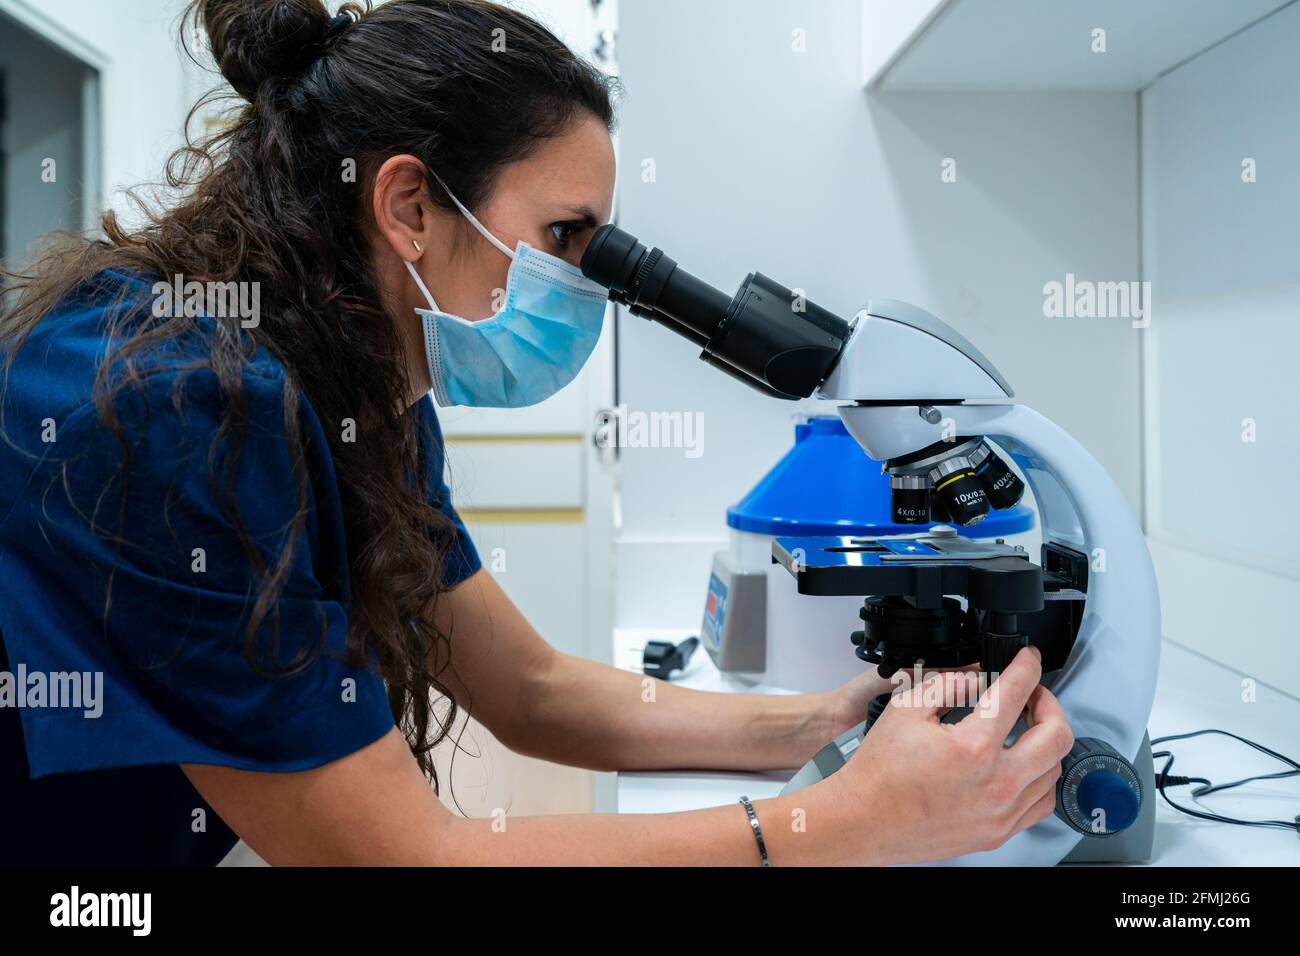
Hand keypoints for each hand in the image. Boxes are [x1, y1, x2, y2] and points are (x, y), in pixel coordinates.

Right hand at [818, 646, 1072, 864]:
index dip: (1027, 666)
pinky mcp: (999, 832)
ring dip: (1047, 741)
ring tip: (1027, 728)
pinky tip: (1024, 765)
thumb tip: (980, 674)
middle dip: (1049, 703)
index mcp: (973, 747)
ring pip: (1055, 770)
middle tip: (1033, 694)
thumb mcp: (907, 707)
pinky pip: (1042, 803)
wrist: (864, 820)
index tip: (1028, 659)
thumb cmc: (879, 772)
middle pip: (1057, 735)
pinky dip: (1041, 777)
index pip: (1017, 693)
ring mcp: (1001, 813)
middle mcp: (996, 783)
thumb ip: (950, 682)